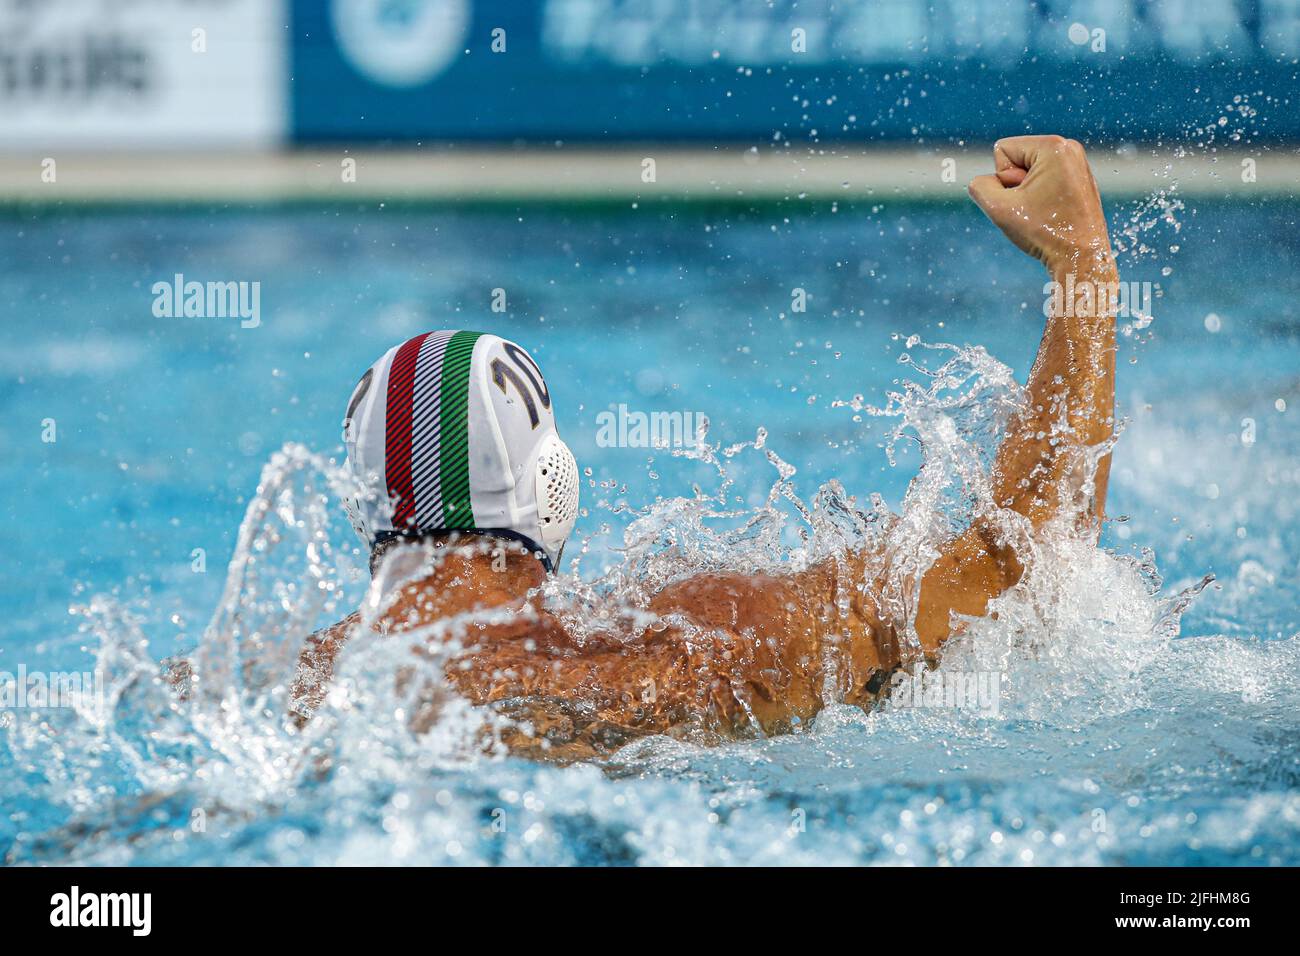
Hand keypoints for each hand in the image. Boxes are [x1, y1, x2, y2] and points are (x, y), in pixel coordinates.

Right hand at [968, 135, 1110, 272]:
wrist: (1081, 257)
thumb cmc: (1045, 233)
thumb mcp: (999, 209)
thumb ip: (979, 187)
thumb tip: (983, 181)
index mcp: (1053, 147)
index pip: (1002, 150)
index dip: (1003, 179)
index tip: (1024, 198)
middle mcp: (1068, 148)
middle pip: (1016, 159)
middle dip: (1016, 185)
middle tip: (1035, 207)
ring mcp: (1076, 162)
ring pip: (1028, 171)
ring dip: (1027, 192)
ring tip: (1044, 211)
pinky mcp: (1079, 177)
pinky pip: (1044, 179)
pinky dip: (1041, 196)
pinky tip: (1053, 213)